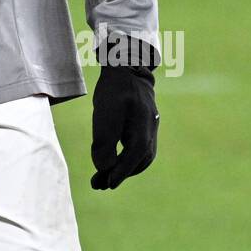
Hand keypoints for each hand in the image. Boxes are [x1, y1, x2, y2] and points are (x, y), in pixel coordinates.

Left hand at [90, 34, 159, 189]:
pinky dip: (129, 156)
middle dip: (121, 174)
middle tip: (101, 183)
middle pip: (139, 160)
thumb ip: (104, 142)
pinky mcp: (146, 122)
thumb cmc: (114, 88)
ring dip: (125, 167)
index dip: (120, 173)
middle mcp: (150, 129)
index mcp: (142, 128)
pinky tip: (116, 158)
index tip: (106, 185)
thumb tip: (104, 168)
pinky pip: (140, 146)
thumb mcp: (104, 113)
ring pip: (142, 155)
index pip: (133, 158)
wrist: (126, 65)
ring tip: (106, 175)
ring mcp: (150, 125)